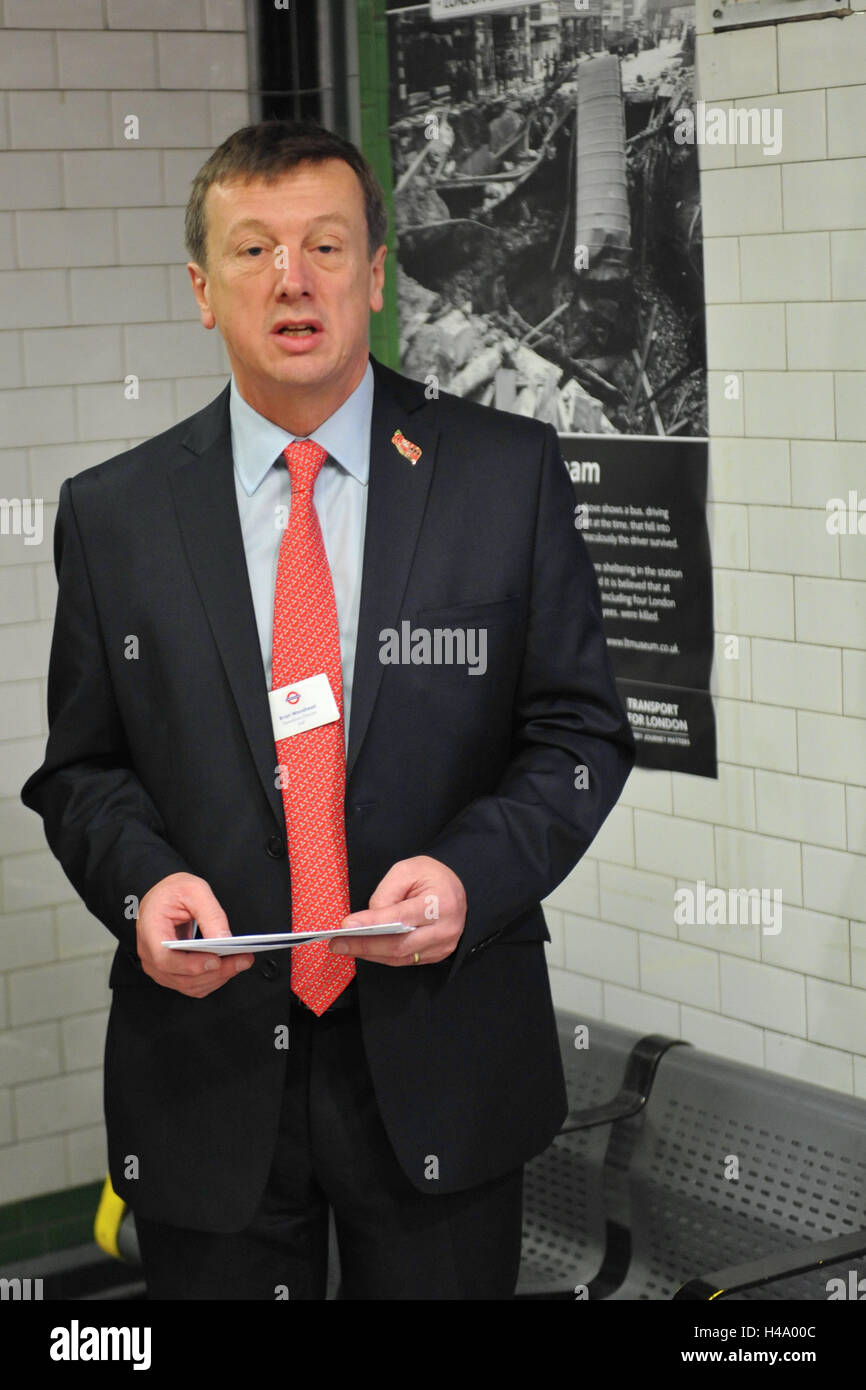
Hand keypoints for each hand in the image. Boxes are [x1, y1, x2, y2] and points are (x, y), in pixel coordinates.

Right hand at [136, 872, 252, 996]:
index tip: (216, 960)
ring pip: (188, 985)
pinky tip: (228, 967)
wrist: (164, 896)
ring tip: (240, 962)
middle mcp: (149, 953)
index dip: (191, 965)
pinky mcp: (169, 972)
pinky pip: (190, 985)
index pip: (165, 958)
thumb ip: (210, 914)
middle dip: (215, 972)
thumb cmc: (173, 892)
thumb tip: (224, 939)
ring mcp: (157, 966)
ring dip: (217, 978)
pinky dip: (211, 980)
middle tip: (242, 960)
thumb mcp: (194, 890)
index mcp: (150, 929)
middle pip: (181, 976)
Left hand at [329, 855, 465, 965]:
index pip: (401, 917)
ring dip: (369, 953)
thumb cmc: (431, 876)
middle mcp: (444, 930)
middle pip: (399, 945)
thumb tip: (366, 921)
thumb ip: (386, 894)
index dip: (372, 924)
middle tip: (337, 943)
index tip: (347, 926)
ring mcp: (442, 946)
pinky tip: (364, 949)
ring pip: (399, 956)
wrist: (457, 888)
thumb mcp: (407, 871)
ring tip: (344, 946)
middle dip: (364, 946)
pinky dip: (382, 955)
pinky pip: (404, 959)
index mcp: (440, 903)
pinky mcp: (436, 954)